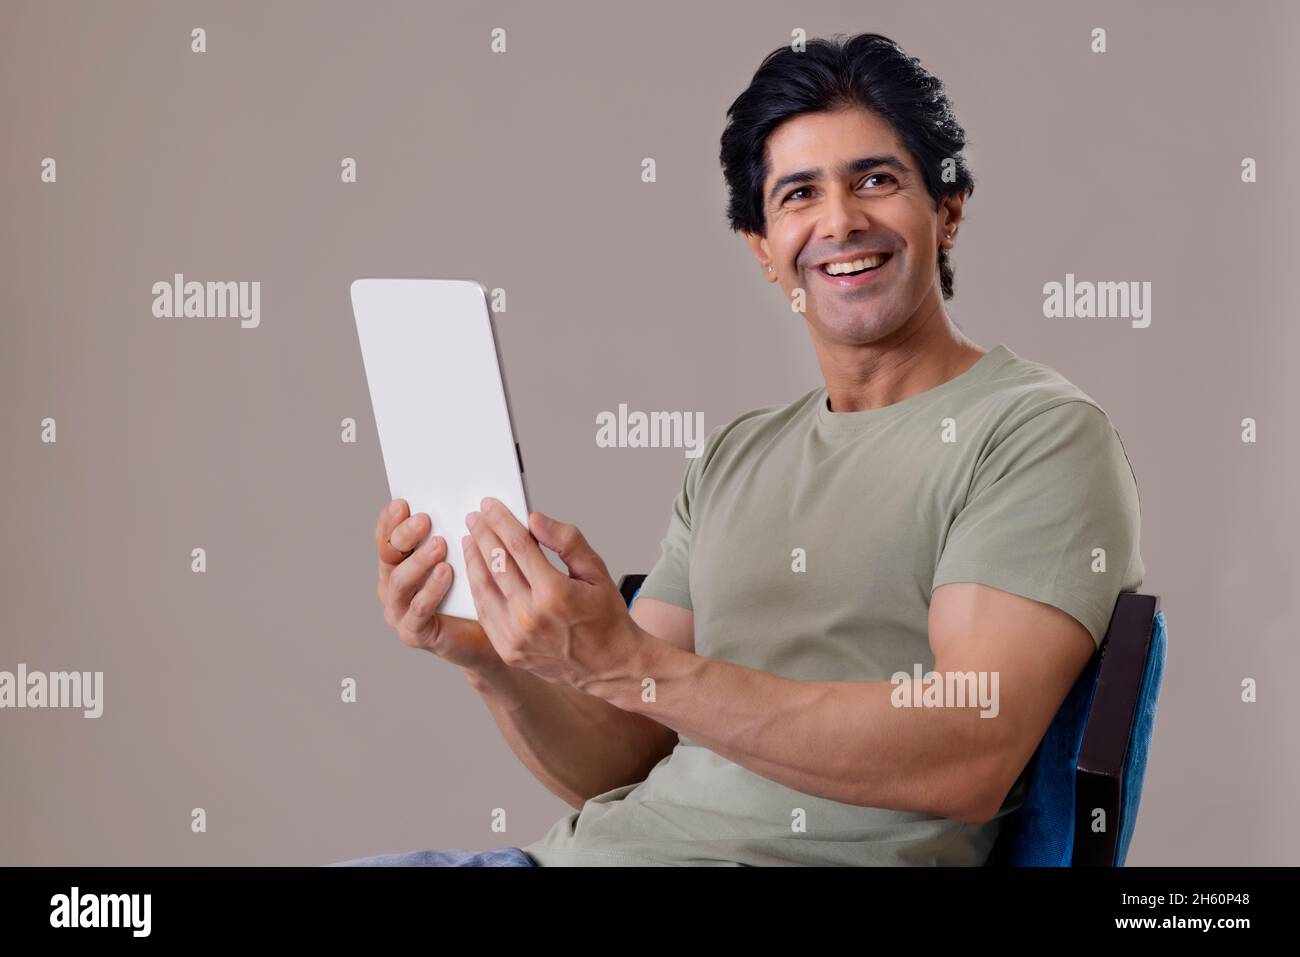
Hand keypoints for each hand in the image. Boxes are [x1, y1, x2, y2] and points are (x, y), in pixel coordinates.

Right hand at [375, 498, 504, 676]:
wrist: (490, 634)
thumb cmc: (476, 589)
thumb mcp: (466, 555)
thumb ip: (457, 531)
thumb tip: (465, 502)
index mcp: (399, 562)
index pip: (387, 536)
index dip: (391, 520)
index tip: (403, 503)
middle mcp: (392, 585)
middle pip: (388, 555)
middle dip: (404, 535)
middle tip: (424, 520)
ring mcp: (398, 611)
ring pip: (400, 582)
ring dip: (418, 561)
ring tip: (439, 545)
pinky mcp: (413, 633)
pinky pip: (418, 610)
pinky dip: (431, 590)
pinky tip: (446, 573)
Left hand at [461, 497, 640, 691]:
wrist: (608, 665)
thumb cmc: (605, 616)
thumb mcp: (596, 571)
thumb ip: (566, 541)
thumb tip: (534, 520)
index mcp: (555, 593)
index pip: (518, 546)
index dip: (501, 521)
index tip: (490, 506)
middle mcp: (530, 616)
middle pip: (496, 564)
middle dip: (483, 535)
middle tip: (475, 517)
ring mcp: (516, 636)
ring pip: (483, 588)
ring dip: (473, 560)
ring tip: (470, 540)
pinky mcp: (508, 650)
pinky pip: (484, 612)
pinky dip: (478, 588)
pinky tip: (477, 572)